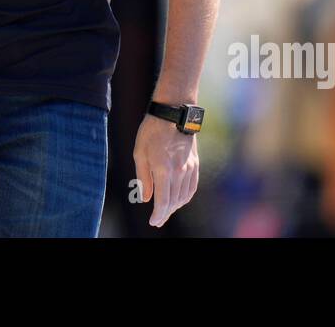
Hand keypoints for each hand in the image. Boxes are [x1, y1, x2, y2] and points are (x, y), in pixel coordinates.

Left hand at [133, 111, 199, 227]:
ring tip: (166, 211)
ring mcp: (189, 168)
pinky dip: (185, 197)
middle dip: (165, 213)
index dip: (158, 215)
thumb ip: (143, 177)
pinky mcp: (195, 164)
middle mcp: (178, 171)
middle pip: (174, 201)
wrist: (173, 113)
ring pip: (184, 196)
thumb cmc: (151, 131)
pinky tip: (179, 200)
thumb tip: (146, 199)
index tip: (153, 222)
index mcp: (163, 169)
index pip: (163, 201)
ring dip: (175, 207)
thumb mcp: (139, 153)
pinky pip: (192, 187)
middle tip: (157, 221)